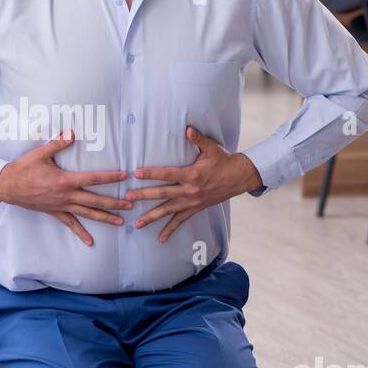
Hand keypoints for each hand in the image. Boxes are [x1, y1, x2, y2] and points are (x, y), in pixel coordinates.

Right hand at [0, 127, 131, 246]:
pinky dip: (81, 233)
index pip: (93, 179)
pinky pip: (70, 224)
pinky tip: (90, 242)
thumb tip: (72, 133)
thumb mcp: (41, 153)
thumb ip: (58, 143)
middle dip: (115, 202)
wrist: (7, 186)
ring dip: (105, 218)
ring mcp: (61, 206)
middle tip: (131, 204)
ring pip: (87, 214)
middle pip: (96, 200)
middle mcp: (66, 196)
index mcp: (65, 181)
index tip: (125, 176)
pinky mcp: (55, 212)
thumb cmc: (23, 169)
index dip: (110, 177)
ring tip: (121, 222)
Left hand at [126, 125, 262, 242]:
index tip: (136, 173)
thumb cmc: (224, 160)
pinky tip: (161, 238)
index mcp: (192, 174)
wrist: (239, 177)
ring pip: (168, 210)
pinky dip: (170, 230)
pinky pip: (181, 221)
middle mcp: (190, 190)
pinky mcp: (196, 208)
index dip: (151, 173)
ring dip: (152, 217)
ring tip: (137, 224)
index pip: (167, 174)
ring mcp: (193, 202)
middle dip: (144, 195)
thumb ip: (198, 139)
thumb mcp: (212, 147)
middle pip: (163, 194)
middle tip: (127, 198)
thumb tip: (187, 129)